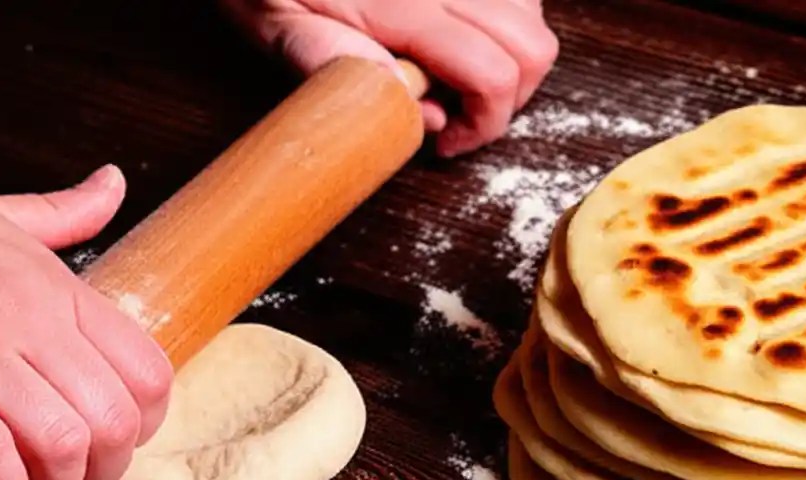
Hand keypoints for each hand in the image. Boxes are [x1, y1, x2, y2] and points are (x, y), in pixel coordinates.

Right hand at [0, 132, 172, 479]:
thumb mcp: (0, 212)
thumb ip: (66, 213)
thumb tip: (113, 184)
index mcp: (58, 288)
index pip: (149, 371)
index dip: (147, 422)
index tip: (119, 437)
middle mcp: (30, 320)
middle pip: (115, 420)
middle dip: (105, 469)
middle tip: (75, 477)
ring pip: (62, 442)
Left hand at [220, 0, 559, 156]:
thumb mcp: (273, 24)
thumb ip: (332, 60)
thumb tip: (407, 105)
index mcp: (401, 4)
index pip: (493, 75)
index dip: (482, 126)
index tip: (444, 140)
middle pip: (532, 47)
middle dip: (506, 98)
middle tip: (456, 115)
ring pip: (532, 14)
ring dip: (509, 55)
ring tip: (453, 70)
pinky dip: (503, 17)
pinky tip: (456, 32)